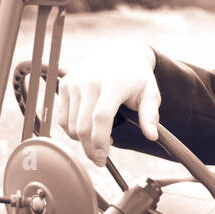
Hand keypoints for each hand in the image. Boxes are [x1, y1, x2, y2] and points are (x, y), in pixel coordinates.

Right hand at [52, 43, 160, 164]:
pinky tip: (86, 130)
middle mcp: (90, 81)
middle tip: (99, 160)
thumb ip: (150, 115)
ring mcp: (75, 81)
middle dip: (90, 148)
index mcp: (113, 83)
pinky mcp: (65, 84)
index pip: (101, 118)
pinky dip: (71, 129)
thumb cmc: (137, 78)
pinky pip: (62, 117)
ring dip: (82, 140)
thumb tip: (152, 136)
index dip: (100, 141)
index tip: (104, 158)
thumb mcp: (150, 93)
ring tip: (98, 140)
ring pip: (70, 124)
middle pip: (82, 125)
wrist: (120, 53)